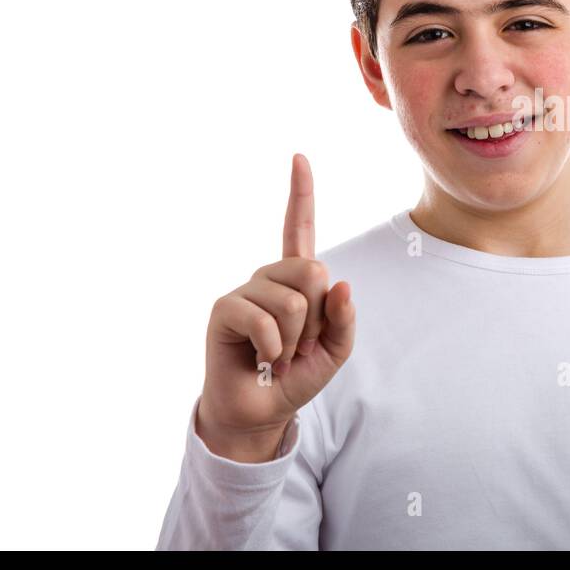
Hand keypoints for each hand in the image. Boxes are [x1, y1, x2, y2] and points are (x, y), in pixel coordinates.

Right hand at [197, 153, 356, 458]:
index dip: (300, 193)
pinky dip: (272, 347)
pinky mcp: (224, 309)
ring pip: (294, 301)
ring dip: (295, 339)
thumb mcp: (335, 350)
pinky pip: (264, 320)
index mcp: (296, 279)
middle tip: (299, 343)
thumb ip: (345, 320)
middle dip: (318, 318)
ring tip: (277, 353)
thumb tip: (340, 285)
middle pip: (314, 272)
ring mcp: (245, 290)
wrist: (262, 411)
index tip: (299, 157)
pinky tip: (260, 358)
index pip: (299, 228)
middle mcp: (270, 277)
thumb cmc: (296, 376)